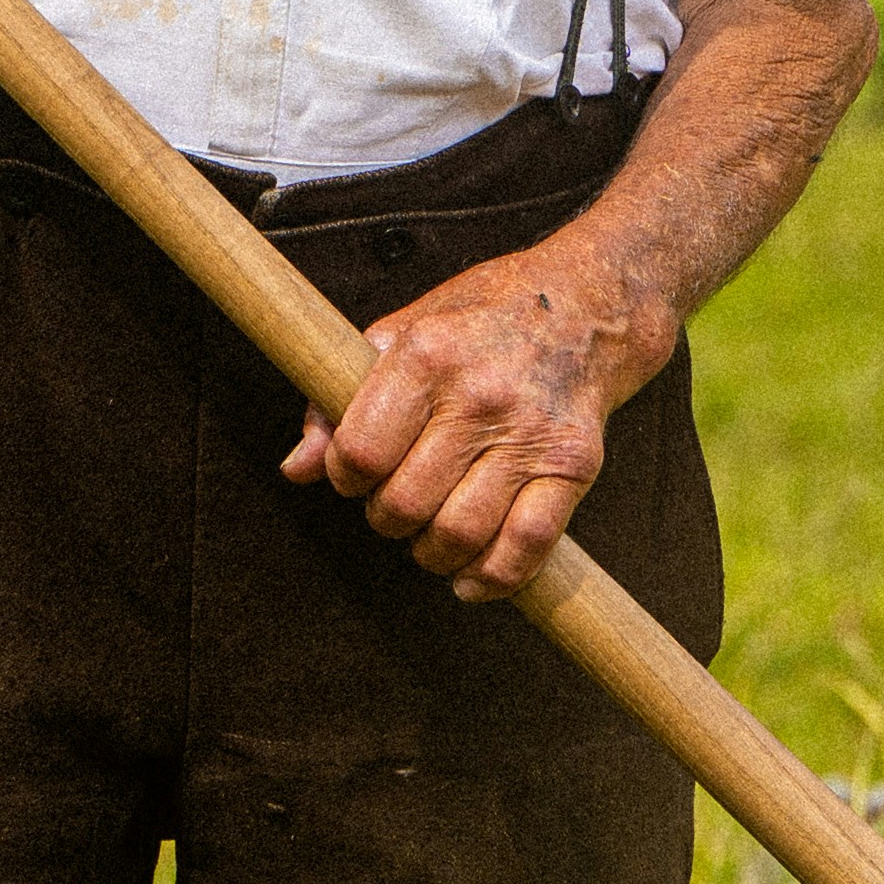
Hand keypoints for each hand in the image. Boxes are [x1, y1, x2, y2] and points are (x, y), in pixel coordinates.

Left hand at [283, 233, 666, 600]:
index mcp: (428, 355)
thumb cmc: (481, 320)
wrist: (585, 306)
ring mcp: (531, 433)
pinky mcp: (573, 464)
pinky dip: (492, 577)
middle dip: (386, 518)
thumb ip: (340, 400)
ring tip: (431, 534)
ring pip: (460, 534)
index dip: (346, 478)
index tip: (356, 474)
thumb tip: (298, 469)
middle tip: (396, 503)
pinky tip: (471, 576)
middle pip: (405, 504)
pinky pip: (526, 545)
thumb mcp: (401, 334)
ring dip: (432, 553)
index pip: (361, 453)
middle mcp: (480, 395)